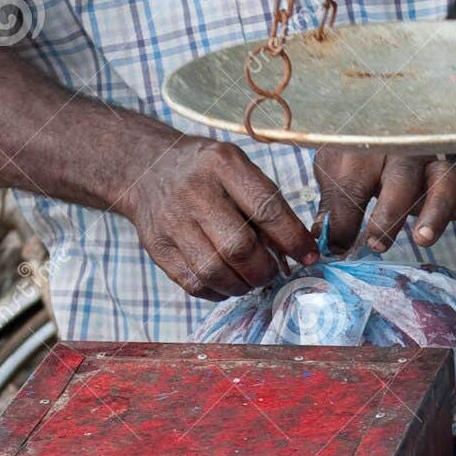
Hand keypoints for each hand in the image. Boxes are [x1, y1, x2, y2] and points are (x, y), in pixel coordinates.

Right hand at [119, 134, 317, 300]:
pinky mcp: (156, 246)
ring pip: (214, 271)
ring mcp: (171, 220)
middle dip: (264, 269)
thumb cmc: (205, 171)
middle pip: (238, 246)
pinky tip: (227, 283)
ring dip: (242, 285)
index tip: (308, 257)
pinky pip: (193, 283)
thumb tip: (296, 250)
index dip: (292, 239)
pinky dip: (218, 291)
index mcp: (223, 164)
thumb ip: (264, 203)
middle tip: (272, 273)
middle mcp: (194, 191)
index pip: (266, 209)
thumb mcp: (236, 168)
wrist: (146, 168)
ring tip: (250, 280)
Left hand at [314, 151, 455, 257]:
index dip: (346, 216)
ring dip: (435, 213)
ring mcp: (435, 170)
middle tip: (378, 243)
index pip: (356, 181)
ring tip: (422, 240)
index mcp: (366, 150)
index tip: (337, 244)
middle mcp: (405, 155)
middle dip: (391, 212)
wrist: (377, 133)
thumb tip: (330, 249)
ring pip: (447, 181)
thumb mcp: (334, 178)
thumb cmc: (352, 159)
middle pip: (404, 177)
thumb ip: (333, 211)